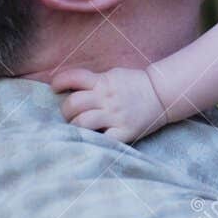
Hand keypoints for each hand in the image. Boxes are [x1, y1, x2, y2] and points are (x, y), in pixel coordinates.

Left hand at [51, 64, 165, 142]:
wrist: (162, 95)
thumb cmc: (135, 85)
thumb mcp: (114, 75)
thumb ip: (94, 81)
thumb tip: (70, 87)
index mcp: (103, 81)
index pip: (74, 77)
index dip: (59, 81)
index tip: (55, 88)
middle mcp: (107, 98)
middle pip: (73, 103)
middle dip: (65, 111)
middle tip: (69, 115)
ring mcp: (115, 116)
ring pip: (82, 123)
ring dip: (75, 126)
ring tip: (77, 128)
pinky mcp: (124, 132)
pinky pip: (102, 140)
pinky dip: (94, 141)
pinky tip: (92, 140)